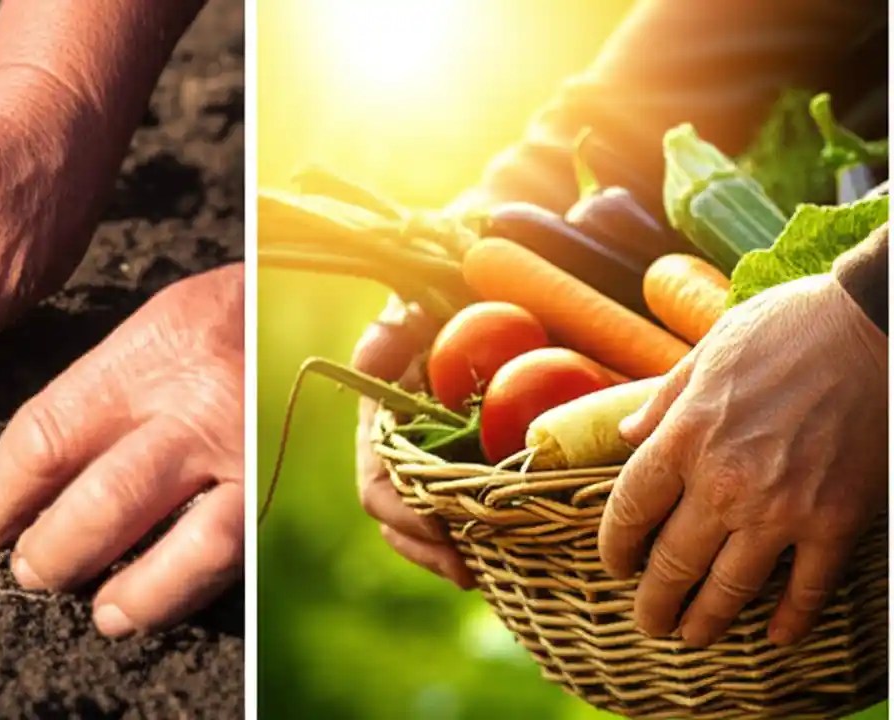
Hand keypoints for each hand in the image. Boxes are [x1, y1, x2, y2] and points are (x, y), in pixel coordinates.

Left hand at [0, 265, 242, 636]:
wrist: (349, 304)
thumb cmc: (246, 314)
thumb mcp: (173, 319)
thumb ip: (116, 381)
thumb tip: (48, 462)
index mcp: (154, 346)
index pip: (49, 431)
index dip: (1, 490)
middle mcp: (196, 400)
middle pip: (91, 494)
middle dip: (44, 546)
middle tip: (23, 567)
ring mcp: (242, 450)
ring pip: (151, 537)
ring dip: (97, 580)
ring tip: (72, 597)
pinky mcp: (278, 488)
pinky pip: (212, 557)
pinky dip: (162, 592)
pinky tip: (132, 609)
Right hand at [352, 296, 475, 589]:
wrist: (469, 304)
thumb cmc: (433, 308)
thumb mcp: (408, 313)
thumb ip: (388, 333)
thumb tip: (379, 352)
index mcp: (380, 431)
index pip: (377, 487)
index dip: (403, 513)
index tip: (436, 525)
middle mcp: (402, 459)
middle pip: (401, 524)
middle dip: (429, 551)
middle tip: (465, 572)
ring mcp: (436, 469)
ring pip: (431, 531)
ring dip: (453, 556)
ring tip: (481, 577)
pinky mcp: (473, 472)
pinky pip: (473, 516)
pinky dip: (488, 539)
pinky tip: (518, 552)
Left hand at [600, 273, 887, 647]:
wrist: (875, 327)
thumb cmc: (788, 330)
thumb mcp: (708, 353)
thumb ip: (664, 402)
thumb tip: (626, 435)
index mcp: (683, 438)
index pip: (630, 512)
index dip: (616, 548)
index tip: (615, 567)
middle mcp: (723, 482)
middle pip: (673, 562)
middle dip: (654, 602)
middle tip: (649, 622)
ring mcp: (782, 508)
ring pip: (731, 587)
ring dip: (707, 621)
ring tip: (693, 637)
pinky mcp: (836, 521)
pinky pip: (807, 587)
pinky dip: (791, 618)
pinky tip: (778, 635)